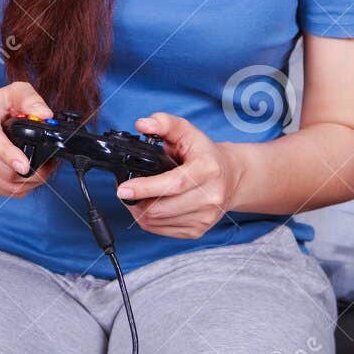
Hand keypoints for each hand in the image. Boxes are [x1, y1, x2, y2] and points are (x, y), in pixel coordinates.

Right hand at [0, 82, 56, 197]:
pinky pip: (4, 191)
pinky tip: (23, 172)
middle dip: (34, 171)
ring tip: (37, 166)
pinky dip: (19, 186)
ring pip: (7, 185)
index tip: (24, 166)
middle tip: (48, 163)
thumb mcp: (15, 92)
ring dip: (28, 181)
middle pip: (4, 170)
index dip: (9, 155)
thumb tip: (45, 116)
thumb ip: (31, 100)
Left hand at [116, 113, 245, 238]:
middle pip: (162, 207)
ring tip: (136, 196)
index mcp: (208, 170)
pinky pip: (162, 230)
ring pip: (158, 221)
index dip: (146, 188)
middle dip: (136, 200)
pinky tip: (149, 206)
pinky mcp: (198, 230)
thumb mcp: (186, 131)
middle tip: (124, 190)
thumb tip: (142, 124)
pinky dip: (149, 220)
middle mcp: (211, 196)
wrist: (230, 177)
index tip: (123, 189)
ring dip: (140, 210)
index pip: (173, 184)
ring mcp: (205, 217)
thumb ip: (163, 123)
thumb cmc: (203, 153)